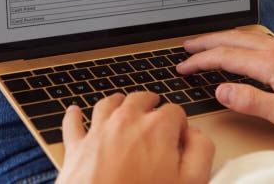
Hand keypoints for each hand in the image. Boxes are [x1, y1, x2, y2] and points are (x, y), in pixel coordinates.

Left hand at [56, 92, 213, 183]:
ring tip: (124, 106)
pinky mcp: (76, 147)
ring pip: (109, 104)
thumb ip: (201, 151)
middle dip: (151, 105)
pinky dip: (74, 115)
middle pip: (141, 99)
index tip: (178, 137)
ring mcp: (99, 131)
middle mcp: (127, 121)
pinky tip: (76, 111)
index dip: (179, 124)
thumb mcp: (191, 182)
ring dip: (119, 103)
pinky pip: (73, 123)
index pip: (175, 111)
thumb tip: (197, 135)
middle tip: (155, 115)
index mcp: (157, 128)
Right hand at [176, 30, 273, 141]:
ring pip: (244, 38)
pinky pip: (256, 41)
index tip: (182, 66)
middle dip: (205, 42)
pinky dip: (238, 42)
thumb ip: (251, 101)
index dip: (200, 61)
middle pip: (232, 39)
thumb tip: (222, 91)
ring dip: (221, 40)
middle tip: (185, 47)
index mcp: (271, 62)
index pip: (225, 56)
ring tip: (205, 45)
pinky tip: (239, 49)